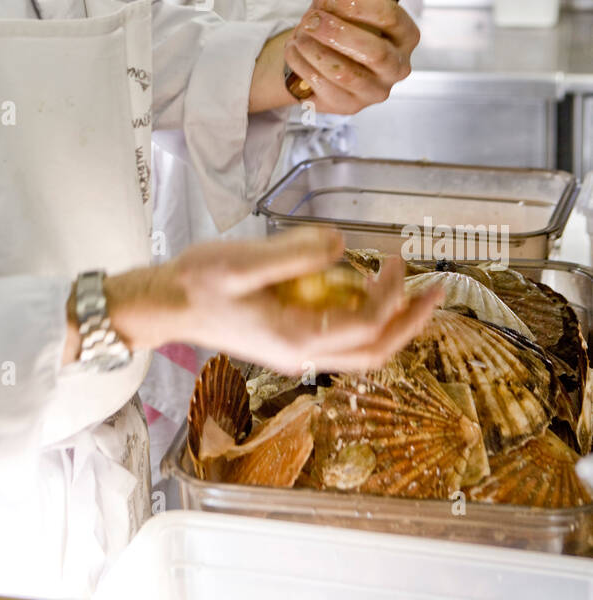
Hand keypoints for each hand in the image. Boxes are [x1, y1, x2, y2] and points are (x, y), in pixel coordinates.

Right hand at [104, 227, 442, 376]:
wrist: (165, 306)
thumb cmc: (196, 283)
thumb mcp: (242, 261)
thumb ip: (294, 253)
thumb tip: (342, 244)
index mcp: (296, 338)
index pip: (365, 325)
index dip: (390, 295)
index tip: (395, 259)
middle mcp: (302, 355)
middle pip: (375, 351)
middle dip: (410, 322)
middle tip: (435, 290)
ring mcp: (296, 354)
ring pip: (361, 352)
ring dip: (392, 324)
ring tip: (409, 292)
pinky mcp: (288, 344)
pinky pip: (341, 341)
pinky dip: (364, 321)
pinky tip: (361, 290)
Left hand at [281, 0, 419, 113]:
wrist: (320, 59)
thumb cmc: (337, 26)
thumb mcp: (333, 3)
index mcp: (405, 35)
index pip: (391, 17)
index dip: (356, 6)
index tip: (326, 0)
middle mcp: (397, 66)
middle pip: (374, 51)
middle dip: (336, 32)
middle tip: (310, 20)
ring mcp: (375, 91)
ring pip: (346, 74)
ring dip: (316, 51)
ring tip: (299, 35)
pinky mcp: (350, 106)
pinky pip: (325, 88)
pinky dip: (304, 66)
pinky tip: (295, 50)